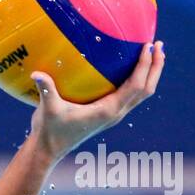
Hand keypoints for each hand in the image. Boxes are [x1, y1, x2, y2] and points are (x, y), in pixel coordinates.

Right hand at [29, 40, 165, 161]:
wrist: (49, 150)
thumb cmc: (49, 130)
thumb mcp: (47, 109)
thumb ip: (45, 90)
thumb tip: (36, 74)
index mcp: (108, 111)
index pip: (135, 86)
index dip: (144, 66)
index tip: (148, 46)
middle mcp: (116, 113)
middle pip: (146, 89)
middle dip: (155, 67)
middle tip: (158, 44)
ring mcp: (114, 115)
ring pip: (142, 93)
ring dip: (150, 73)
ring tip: (153, 53)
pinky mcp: (109, 114)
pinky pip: (131, 95)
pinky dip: (138, 80)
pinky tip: (131, 68)